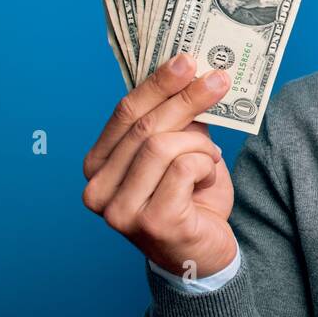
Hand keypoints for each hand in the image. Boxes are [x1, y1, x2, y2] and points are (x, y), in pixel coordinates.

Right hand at [81, 53, 236, 278]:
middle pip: (145, 127)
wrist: (204, 256)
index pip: (125, 113)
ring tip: (210, 157)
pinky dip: (205, 165)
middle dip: (186, 98)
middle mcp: (98, 190)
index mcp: (98, 167)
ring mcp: (120, 210)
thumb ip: (175, 122)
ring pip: (164, 146)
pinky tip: (207, 179)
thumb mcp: (180, 153)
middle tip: (219, 79)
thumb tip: (191, 74)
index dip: (158, 83)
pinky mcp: (150, 222)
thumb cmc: (191, 201)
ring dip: (199, 145)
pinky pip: (184, 168)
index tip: (187, 59)